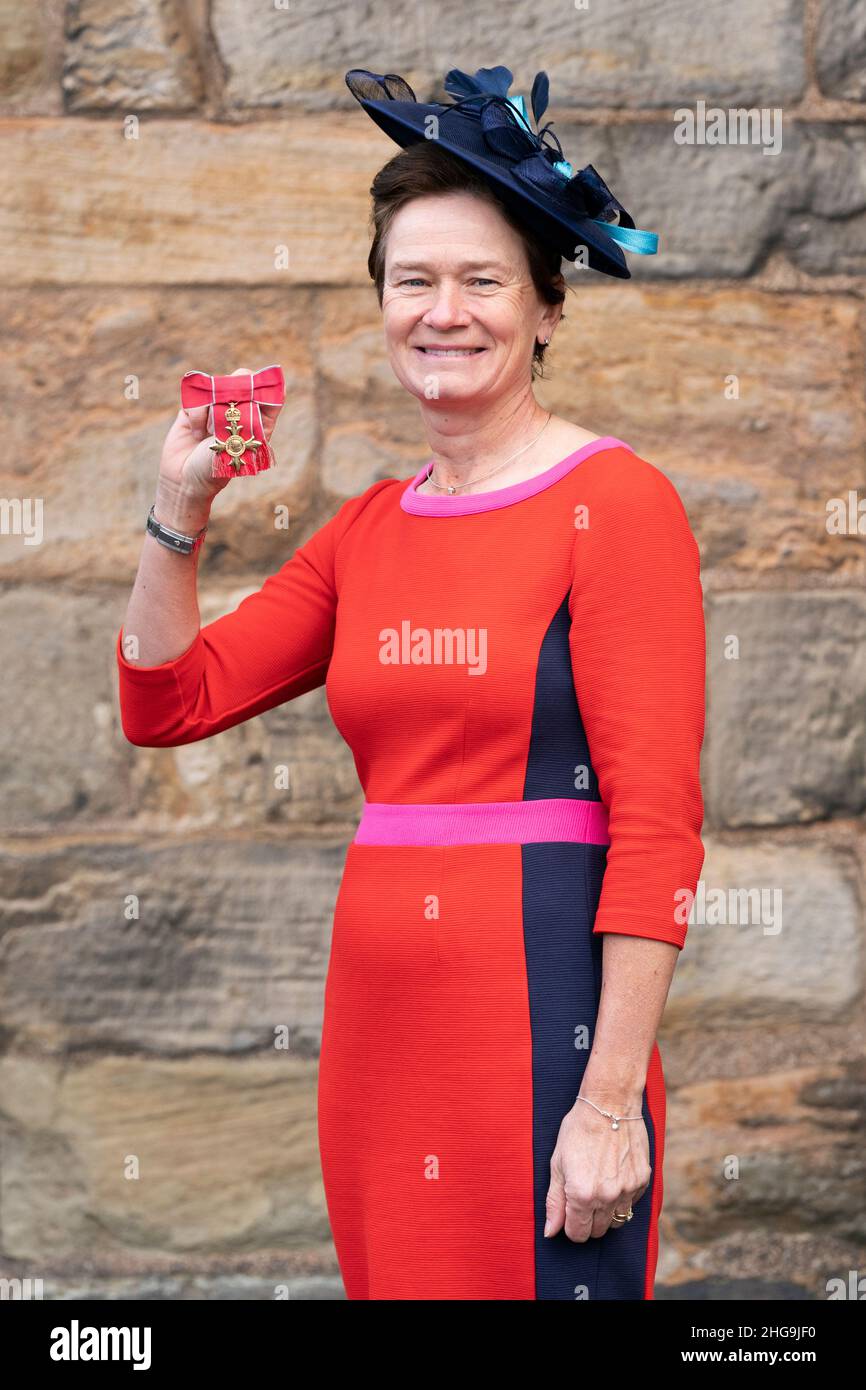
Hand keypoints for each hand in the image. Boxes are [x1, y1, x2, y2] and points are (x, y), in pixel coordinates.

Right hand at [159, 364, 282, 501]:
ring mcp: (217, 407)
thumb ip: (244, 420)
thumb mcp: (236, 446)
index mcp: (259, 424)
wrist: (184, 481)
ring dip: (212, 407)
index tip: (254, 393)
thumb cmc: (216, 470)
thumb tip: (249, 394)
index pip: (271, 395)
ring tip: (209, 432)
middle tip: (225, 409)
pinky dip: (196, 412)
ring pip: (218, 385)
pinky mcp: (196, 406)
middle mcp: (240, 412)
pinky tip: (196, 432)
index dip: (266, 387)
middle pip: (244, 379)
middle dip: (235, 389)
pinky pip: (197, 394)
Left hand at [544, 1094, 651, 1241]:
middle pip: (598, 1231)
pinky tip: (613, 1177)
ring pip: (617, 1221)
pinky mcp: (643, 1180)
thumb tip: (550, 1232)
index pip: (578, 1234)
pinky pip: (632, 1204)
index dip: (570, 1226)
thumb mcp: (558, 1163)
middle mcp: (607, 1197)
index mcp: (581, 1194)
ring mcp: (628, 1189)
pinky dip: (622, 1198)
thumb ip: (554, 1201)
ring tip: (599, 1187)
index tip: (569, 1211)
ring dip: (606, 1212)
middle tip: (583, 1196)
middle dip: (588, 1220)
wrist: (610, 1104)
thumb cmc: (578, 1130)